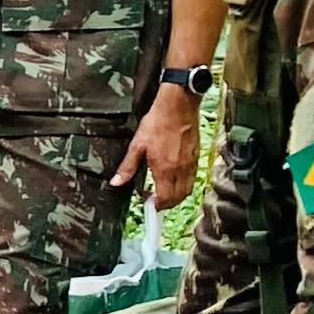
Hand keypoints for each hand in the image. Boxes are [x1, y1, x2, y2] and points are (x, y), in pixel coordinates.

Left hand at [114, 86, 202, 206]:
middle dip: (167, 204)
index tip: (148, 204)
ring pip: (188, 189)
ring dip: (177, 196)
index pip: (165, 198)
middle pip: (179, 197)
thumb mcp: (137, 146)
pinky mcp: (196, 157)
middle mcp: (180, 170)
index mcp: (165, 169)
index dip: (157, 205)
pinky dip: (185, 184)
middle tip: (155, 201)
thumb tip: (116, 182)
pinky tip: (174, 178)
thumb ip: (127, 167)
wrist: (178, 107)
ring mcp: (191, 164)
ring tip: (164, 192)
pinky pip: (193, 178)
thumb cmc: (157, 124)